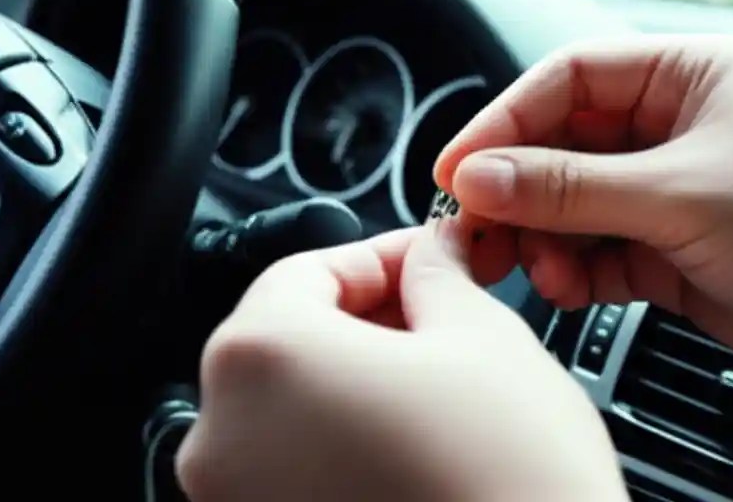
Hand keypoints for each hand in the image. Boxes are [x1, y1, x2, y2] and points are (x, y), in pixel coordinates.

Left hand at [176, 226, 626, 501]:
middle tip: (440, 317)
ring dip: (355, 384)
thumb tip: (430, 256)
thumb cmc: (510, 486)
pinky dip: (341, 446)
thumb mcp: (485, 340)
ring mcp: (235, 501)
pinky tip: (413, 446)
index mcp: (262, 359)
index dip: (381, 257)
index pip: (306, 271)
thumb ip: (438, 277)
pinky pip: (293, 472)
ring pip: (290, 411)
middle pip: (289, 341)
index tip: (428, 262)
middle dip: (367, 320)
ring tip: (436, 387)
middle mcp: (222, 435)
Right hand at [435, 35, 732, 396]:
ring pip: (574, 205)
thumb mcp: (678, 194)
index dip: (505, 120)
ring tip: (536, 270)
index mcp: (688, 74)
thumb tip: (476, 176)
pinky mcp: (675, 250)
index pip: (568, 79)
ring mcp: (674, 191)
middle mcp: (676, 126)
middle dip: (517, 190)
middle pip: (562, 146)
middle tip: (478, 229)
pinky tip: (570, 289)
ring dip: (544, 239)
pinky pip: (600, 252)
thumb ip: (567, 188)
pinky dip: (576, 272)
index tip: (458, 168)